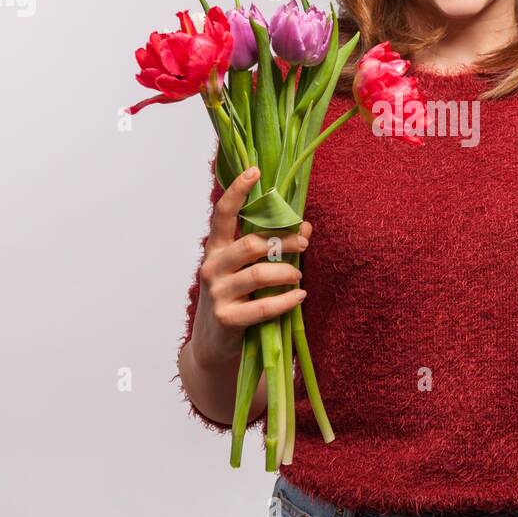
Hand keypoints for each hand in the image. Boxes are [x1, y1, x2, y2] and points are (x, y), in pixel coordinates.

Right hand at [190, 165, 312, 365]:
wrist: (214, 345)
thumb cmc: (237, 299)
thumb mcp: (248, 269)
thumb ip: (272, 247)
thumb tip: (305, 226)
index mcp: (216, 248)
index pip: (222, 214)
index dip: (238, 192)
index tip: (254, 171)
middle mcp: (212, 266)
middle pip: (250, 244)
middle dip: (282, 241)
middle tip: (303, 243)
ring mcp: (217, 293)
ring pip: (258, 273)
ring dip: (286, 271)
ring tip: (299, 275)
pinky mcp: (227, 318)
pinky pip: (263, 306)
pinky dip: (286, 300)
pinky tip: (300, 296)